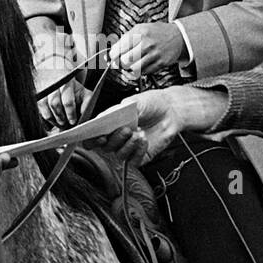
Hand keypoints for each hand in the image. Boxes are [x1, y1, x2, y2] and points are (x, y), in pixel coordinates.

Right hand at [35, 63, 83, 128]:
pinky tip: (50, 123)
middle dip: (60, 117)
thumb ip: (87, 102)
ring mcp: (43, 89)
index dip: (70, 113)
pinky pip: (38, 109)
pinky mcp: (37, 95)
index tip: (72, 121)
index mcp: (67, 82)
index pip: (67, 100)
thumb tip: (85, 113)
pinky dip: (44, 118)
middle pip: (54, 104)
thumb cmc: (73, 88)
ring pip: (44, 107)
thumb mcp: (83, 91)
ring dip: (52, 119)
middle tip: (65, 124)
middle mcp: (53, 84)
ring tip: (59, 124)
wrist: (58, 75)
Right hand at [93, 86, 229, 164]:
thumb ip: (117, 110)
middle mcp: (117, 138)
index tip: (96, 136)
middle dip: (114, 139)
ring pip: (119, 154)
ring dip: (128, 145)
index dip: (91, 139)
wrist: (171, 109)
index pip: (94, 137)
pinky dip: (138, 151)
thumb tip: (103, 117)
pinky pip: (134, 161)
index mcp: (110, 125)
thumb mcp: (133, 101)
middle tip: (125, 129)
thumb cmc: (152, 103)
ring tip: (138, 133)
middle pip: (106, 147)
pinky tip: (144, 139)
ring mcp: (129, 148)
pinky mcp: (141, 156)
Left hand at [108, 23, 186, 77]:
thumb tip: (112, 52)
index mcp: (139, 33)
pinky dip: (139, 71)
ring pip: (134, 69)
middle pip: (125, 60)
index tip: (111, 57)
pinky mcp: (161, 63)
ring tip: (129, 65)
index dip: (112, 55)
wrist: (178, 36)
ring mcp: (154, 54)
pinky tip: (139, 66)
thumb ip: (126, 39)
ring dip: (129, 69)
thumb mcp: (140, 28)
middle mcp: (147, 43)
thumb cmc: (156, 33)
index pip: (119, 48)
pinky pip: (144, 72)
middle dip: (119, 63)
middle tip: (119, 62)